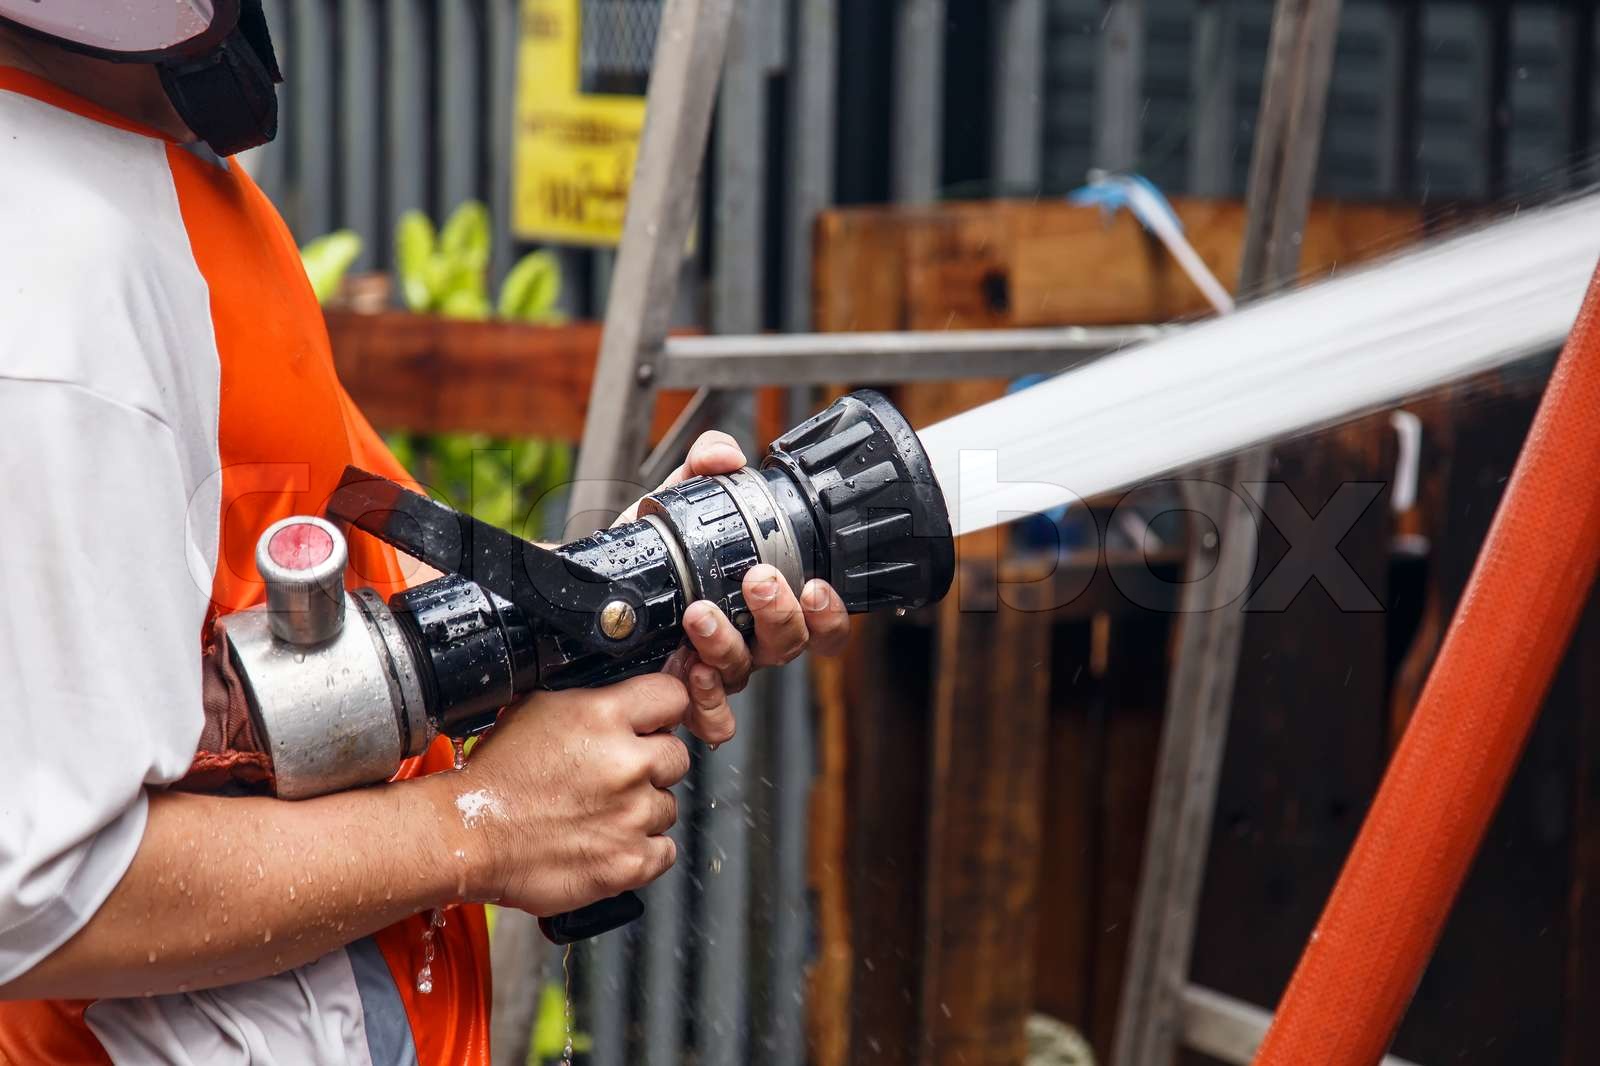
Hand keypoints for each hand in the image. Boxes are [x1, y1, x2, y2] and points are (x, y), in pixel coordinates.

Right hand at [437, 673, 691, 915]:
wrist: (469, 836)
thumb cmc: (495, 777)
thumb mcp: (537, 710)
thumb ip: (593, 704)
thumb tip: (625, 703)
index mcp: (604, 716)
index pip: (673, 696)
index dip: (663, 711)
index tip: (655, 722)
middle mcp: (626, 763)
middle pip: (678, 756)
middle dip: (653, 764)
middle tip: (618, 776)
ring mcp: (632, 815)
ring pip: (669, 805)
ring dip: (644, 809)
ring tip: (603, 813)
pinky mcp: (629, 861)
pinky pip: (665, 850)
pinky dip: (644, 849)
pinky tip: (612, 841)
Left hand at [623, 430, 851, 746]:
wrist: (591, 597)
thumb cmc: (647, 556)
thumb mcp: (672, 502)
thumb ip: (700, 468)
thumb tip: (725, 456)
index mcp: (760, 602)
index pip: (818, 619)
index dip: (828, 611)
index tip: (813, 585)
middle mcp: (749, 641)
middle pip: (790, 644)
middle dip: (779, 614)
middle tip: (757, 581)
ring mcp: (718, 672)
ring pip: (746, 674)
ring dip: (728, 644)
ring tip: (699, 615)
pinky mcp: (684, 699)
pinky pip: (713, 720)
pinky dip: (706, 703)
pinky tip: (688, 673)